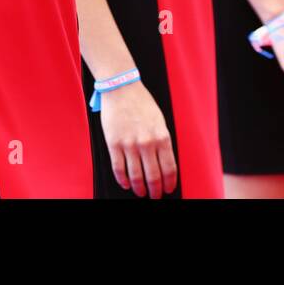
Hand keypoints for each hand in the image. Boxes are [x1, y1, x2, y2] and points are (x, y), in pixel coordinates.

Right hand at [97, 81, 177, 197]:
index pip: (169, 168)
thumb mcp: (160, 121)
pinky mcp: (114, 143)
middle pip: (153, 176)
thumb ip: (162, 141)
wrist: (122, 88)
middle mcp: (147, 143)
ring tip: (141, 193)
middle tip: (155, 196)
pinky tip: (126, 184)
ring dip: (139, 189)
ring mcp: (130, 144)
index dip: (169, 183)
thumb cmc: (142, 102)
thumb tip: (164, 163)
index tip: (168, 189)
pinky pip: (119, 168)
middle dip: (155, 190)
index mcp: (162, 137)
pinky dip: (123, 180)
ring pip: (136, 176)